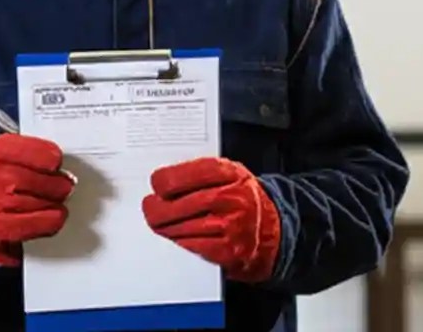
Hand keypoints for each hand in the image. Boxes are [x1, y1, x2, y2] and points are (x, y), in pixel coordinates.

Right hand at [0, 133, 75, 266]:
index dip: (37, 154)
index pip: (12, 149)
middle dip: (48, 183)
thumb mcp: (13, 159)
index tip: (57, 160)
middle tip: (66, 186)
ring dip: (46, 204)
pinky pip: (15, 226)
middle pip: (17, 178)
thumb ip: (34, 159)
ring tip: (61, 204)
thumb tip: (62, 170)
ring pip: (17, 203)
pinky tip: (55, 219)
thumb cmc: (2, 177)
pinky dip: (40, 223)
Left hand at [142, 157, 280, 282]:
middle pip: (179, 203)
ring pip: (180, 227)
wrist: (273, 229)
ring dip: (165, 226)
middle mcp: (231, 198)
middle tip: (149, 207)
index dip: (164, 180)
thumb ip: (201, 173)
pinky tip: (177, 235)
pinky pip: (191, 245)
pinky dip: (180, 241)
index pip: (186, 174)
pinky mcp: (227, 250)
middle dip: (156, 207)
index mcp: (229, 174)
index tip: (156, 184)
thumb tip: (162, 179)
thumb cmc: (244, 198)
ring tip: (160, 222)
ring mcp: (230, 226)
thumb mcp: (230, 174)